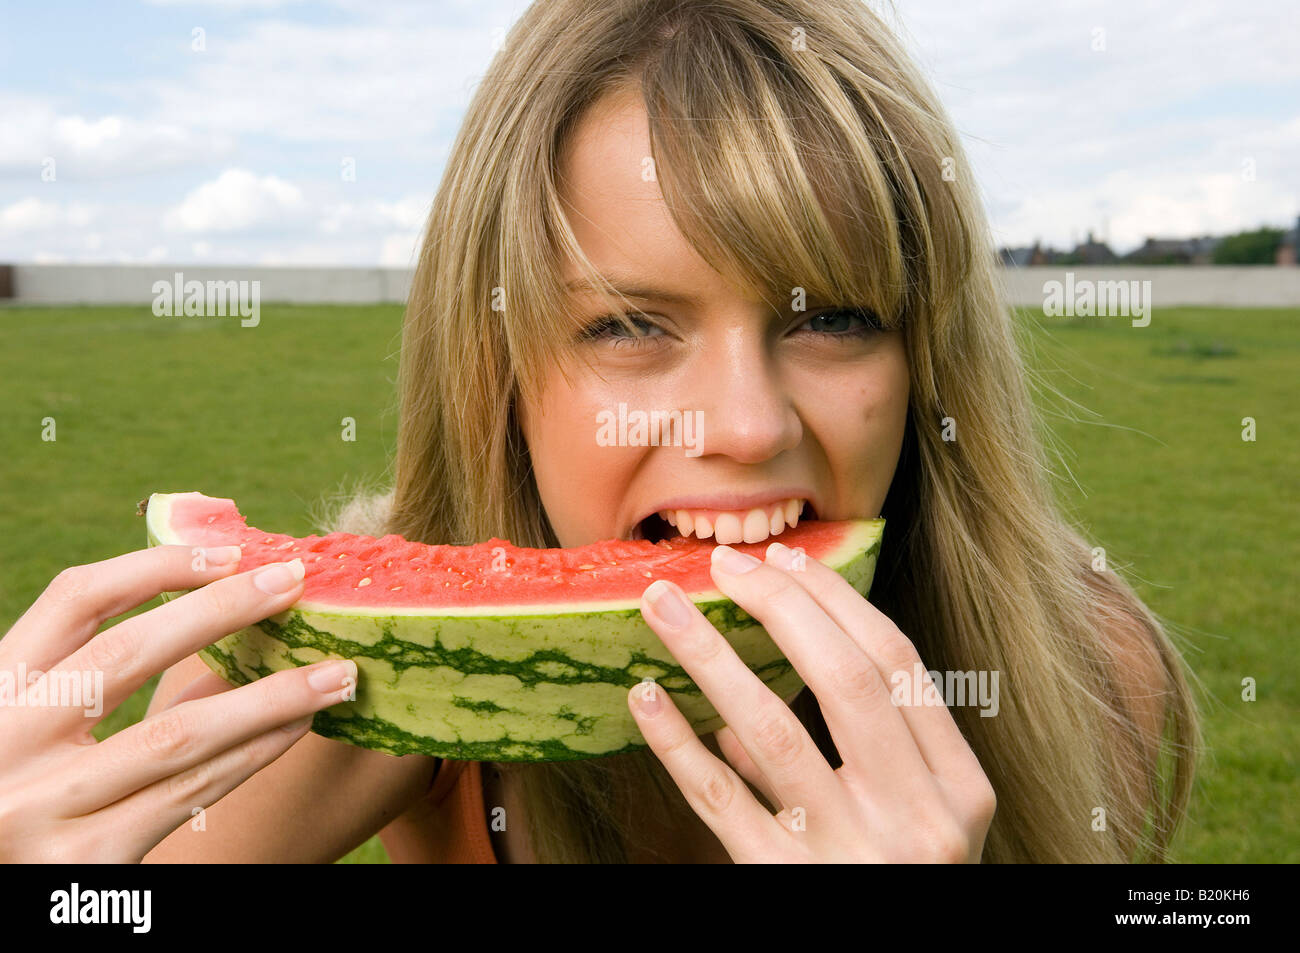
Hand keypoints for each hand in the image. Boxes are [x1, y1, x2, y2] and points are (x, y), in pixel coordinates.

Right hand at [0, 544, 356, 862]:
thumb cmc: (27, 792)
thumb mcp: (34, 725)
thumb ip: (97, 679)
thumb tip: (225, 611)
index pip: (75, 599)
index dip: (156, 566)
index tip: (232, 550)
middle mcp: (5, 744)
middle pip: (128, 651)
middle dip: (223, 608)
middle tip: (295, 582)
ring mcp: (42, 807)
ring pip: (179, 733)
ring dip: (270, 697)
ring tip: (334, 675)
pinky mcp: (85, 862)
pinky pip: (191, 794)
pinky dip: (253, 755)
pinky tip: (298, 728)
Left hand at [629, 541, 995, 862]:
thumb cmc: (899, 879)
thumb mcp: (917, 820)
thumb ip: (862, 752)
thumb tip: (764, 672)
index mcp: (960, 790)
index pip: (896, 664)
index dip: (834, 601)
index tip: (782, 560)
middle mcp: (916, 820)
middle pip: (844, 681)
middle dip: (779, 607)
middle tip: (723, 565)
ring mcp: (850, 856)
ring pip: (772, 731)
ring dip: (710, 656)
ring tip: (662, 606)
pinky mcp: (784, 886)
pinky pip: (720, 802)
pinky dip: (677, 744)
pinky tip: (645, 698)